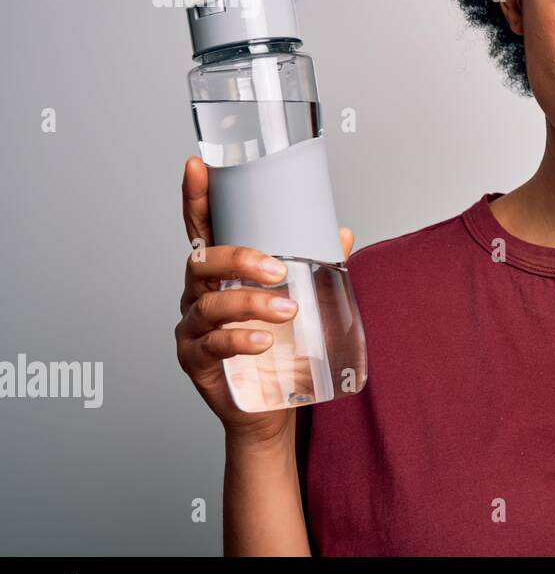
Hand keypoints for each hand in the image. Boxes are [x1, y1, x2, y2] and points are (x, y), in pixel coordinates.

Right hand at [175, 156, 354, 444]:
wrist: (274, 408)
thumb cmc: (284, 348)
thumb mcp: (305, 303)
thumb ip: (318, 268)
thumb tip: (343, 232)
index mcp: (222, 273)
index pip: (204, 229)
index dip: (197, 198)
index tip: (197, 166)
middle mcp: (199, 294)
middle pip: (202, 261)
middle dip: (239, 258)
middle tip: (278, 269)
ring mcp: (193, 327)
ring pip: (210, 303)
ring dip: (250, 303)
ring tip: (287, 311)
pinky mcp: (195, 360)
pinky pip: (210, 344)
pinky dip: (239, 339)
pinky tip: (264, 341)